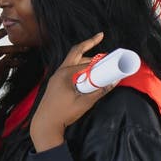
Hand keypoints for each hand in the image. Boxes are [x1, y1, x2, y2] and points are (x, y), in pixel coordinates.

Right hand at [0, 16, 27, 106]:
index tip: (4, 16)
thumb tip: (20, 48)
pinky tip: (22, 62)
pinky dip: (15, 61)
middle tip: (14, 26)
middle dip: (2, 29)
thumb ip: (5, 57)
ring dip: (14, 47)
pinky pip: (5, 62)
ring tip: (26, 47)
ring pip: (0, 49)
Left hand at [30, 32, 113, 151]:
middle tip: (100, 37)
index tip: (111, 54)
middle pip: (75, 53)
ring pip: (72, 62)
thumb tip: (115, 81)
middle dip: (88, 44)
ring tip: (100, 60)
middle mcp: (59, 72)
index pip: (84, 59)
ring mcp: (56, 78)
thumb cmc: (63, 113)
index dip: (99, 56)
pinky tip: (88, 72)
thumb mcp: (85, 102)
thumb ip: (100, 91)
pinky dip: (80, 68)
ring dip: (85, 59)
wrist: (45, 124)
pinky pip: (69, 71)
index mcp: (65, 74)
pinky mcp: (56, 84)